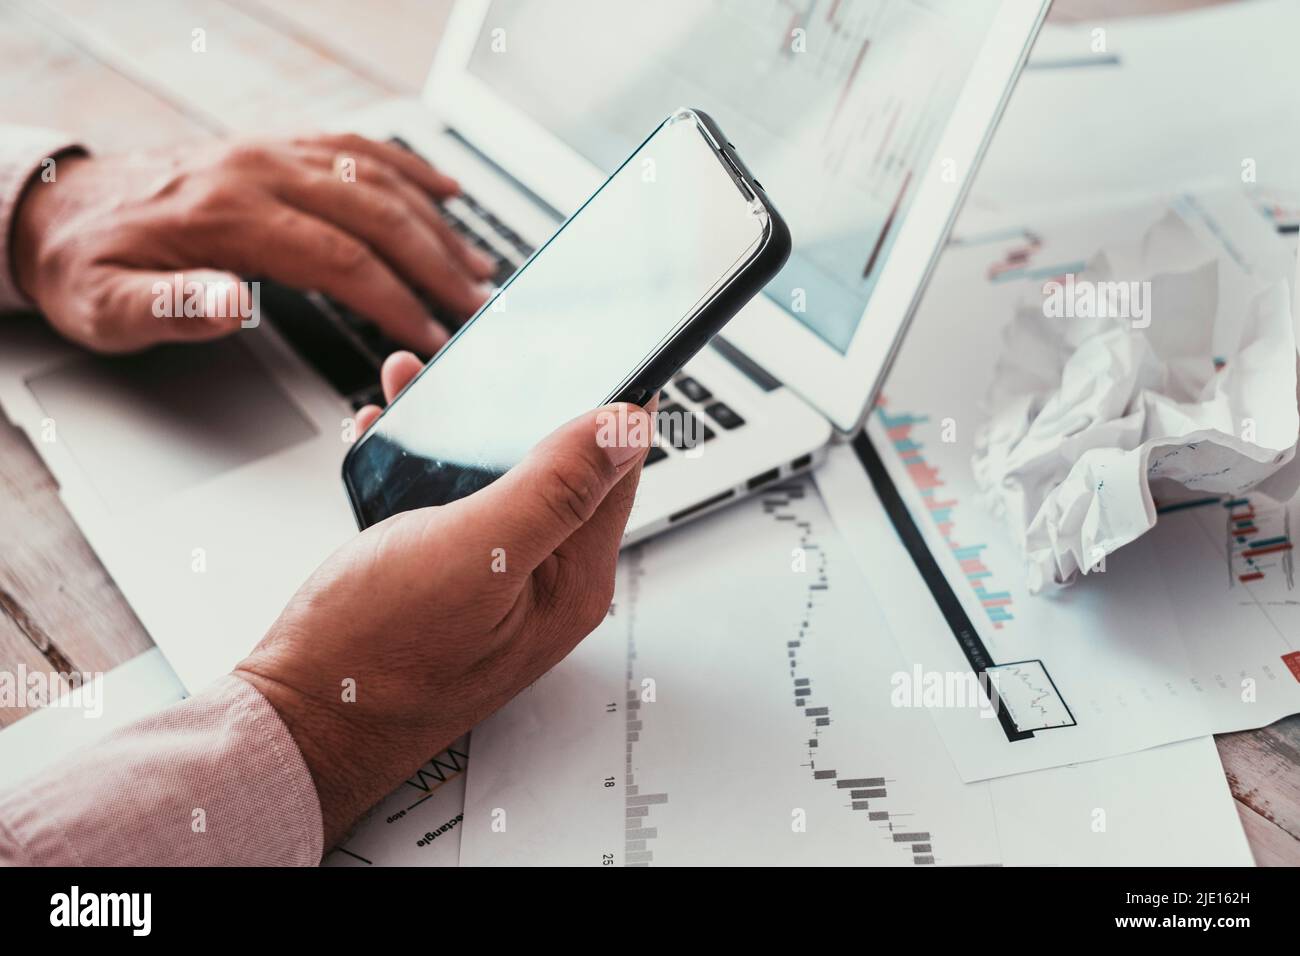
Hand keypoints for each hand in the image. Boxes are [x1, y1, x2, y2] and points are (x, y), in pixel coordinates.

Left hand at [12, 134, 494, 352]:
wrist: (60, 210)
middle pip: (374, 214)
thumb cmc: (88, 265)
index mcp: (225, 213)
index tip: (433, 337)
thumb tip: (236, 304)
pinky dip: (408, 169)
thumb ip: (172, 307)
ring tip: (478, 265)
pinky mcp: (276, 149)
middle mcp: (257, 171)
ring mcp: (271, 153)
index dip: (396, 301)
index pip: (339, 258)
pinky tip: (445, 191)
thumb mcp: (108, 306)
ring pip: (375, 179)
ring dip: (435, 223)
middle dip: (436, 264)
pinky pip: (356, 148)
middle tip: (477, 307)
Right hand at [235, 353, 655, 845]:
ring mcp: (496, 582)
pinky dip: (423, 465)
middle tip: (485, 357)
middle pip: (555, 467)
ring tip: (419, 383)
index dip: (607, 404)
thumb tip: (628, 425)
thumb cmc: (378, 656)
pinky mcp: (449, 583)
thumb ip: (556, 485)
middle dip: (518, 404)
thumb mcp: (477, 551)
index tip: (588, 349)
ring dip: (463, 428)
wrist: (299, 720)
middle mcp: (544, 581)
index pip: (617, 470)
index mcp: (572, 577)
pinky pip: (451, 505)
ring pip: (494, 479)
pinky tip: (390, 439)